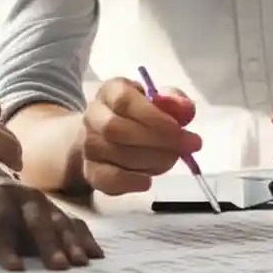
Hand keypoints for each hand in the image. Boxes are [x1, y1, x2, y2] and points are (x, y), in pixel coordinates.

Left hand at [0, 179, 103, 271]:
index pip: (3, 220)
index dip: (8, 244)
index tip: (15, 269)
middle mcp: (24, 196)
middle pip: (37, 219)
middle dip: (48, 243)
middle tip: (58, 267)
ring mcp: (45, 202)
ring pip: (60, 220)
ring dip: (71, 241)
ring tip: (80, 263)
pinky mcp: (57, 210)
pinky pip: (75, 222)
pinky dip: (85, 237)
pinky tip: (96, 255)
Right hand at [81, 78, 199, 194]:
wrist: (108, 137)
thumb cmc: (140, 116)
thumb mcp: (160, 102)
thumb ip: (175, 102)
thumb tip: (185, 109)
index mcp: (111, 91)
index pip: (124, 101)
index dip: (153, 117)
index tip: (179, 130)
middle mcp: (94, 115)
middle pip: (116, 128)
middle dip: (155, 141)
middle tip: (183, 148)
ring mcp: (88, 144)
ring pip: (114, 153)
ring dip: (150, 160)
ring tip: (170, 160)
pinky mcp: (90, 171)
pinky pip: (106, 178)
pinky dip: (130, 182)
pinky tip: (147, 181)